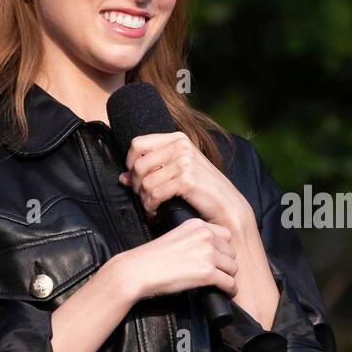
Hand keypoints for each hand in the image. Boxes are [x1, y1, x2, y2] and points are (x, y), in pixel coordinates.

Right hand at [113, 218, 237, 302]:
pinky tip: (225, 293)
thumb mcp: (176, 238)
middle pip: (231, 252)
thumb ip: (194, 240)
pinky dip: (229, 290)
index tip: (217, 260)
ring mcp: (207, 253)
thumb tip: (211, 254)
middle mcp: (205, 235)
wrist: (137, 271)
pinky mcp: (207, 272)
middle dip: (225, 265)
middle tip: (217, 274)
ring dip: (227, 277)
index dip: (222, 250)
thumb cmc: (151, 259)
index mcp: (197, 225)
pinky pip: (230, 283)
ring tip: (220, 284)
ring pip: (233, 268)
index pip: (226, 235)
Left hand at [118, 131, 249, 227]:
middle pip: (139, 164)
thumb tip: (123, 177)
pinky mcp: (186, 180)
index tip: (134, 178)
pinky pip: (154, 194)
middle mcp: (181, 146)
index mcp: (178, 139)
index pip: (138, 143)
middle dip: (136, 185)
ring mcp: (185, 162)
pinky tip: (155, 213)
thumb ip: (153, 169)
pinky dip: (151, 207)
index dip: (130, 162)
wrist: (228, 207)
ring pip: (145, 181)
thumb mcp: (179, 172)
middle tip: (143, 198)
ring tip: (151, 207)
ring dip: (143, 199)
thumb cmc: (204, 190)